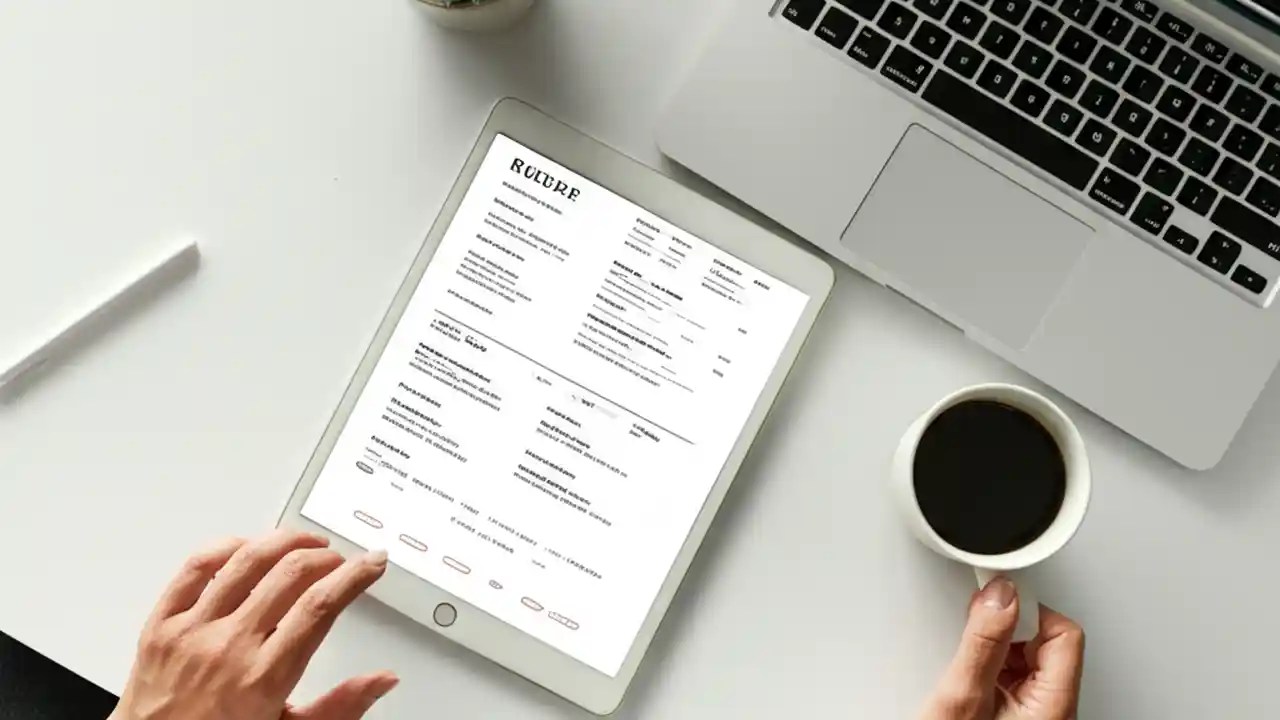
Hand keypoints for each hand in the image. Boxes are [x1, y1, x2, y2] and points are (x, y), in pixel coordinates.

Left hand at [110, 531, 397, 719]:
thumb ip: (339, 707)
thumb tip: (381, 680)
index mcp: (264, 677)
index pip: (321, 607)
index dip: (354, 576)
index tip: (372, 563)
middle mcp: (229, 647)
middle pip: (290, 575)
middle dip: (326, 557)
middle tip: (340, 560)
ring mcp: (192, 631)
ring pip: (246, 561)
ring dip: (284, 542)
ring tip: (304, 543)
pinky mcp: (161, 624)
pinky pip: (194, 568)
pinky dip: (224, 547)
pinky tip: (246, 546)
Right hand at [920, 577, 1084, 719]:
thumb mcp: (962, 697)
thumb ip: (984, 643)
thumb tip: (1001, 597)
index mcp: (1054, 706)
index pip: (1063, 634)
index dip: (1027, 611)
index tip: (994, 599)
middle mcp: (1053, 711)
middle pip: (1048, 643)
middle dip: (1009, 628)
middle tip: (977, 627)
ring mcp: (1037, 715)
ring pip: (1029, 658)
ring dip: (997, 646)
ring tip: (968, 659)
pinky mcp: (1016, 717)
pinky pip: (1014, 676)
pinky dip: (991, 665)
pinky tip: (969, 675)